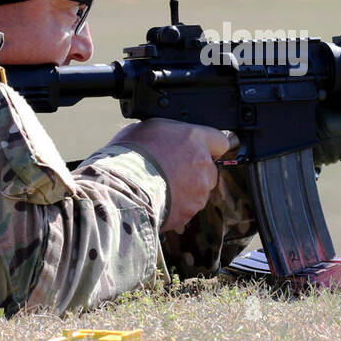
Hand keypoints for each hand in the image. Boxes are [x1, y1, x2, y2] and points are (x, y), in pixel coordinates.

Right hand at [106, 119, 237, 231]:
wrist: (120, 188)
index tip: (201, 151)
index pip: (220, 141)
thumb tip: (166, 137)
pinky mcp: (188, 212)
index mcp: (194, 139)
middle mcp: (203, 164)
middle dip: (196, 172)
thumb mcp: (146, 128)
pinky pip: (186, 209)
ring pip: (199, 191)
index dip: (210, 147)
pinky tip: (158, 200)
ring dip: (186, 190)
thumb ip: (167, 134)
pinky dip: (176, 207)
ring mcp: (198, 191)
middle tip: (172, 171)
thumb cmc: (128, 154)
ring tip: (160, 187)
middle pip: (210, 169)